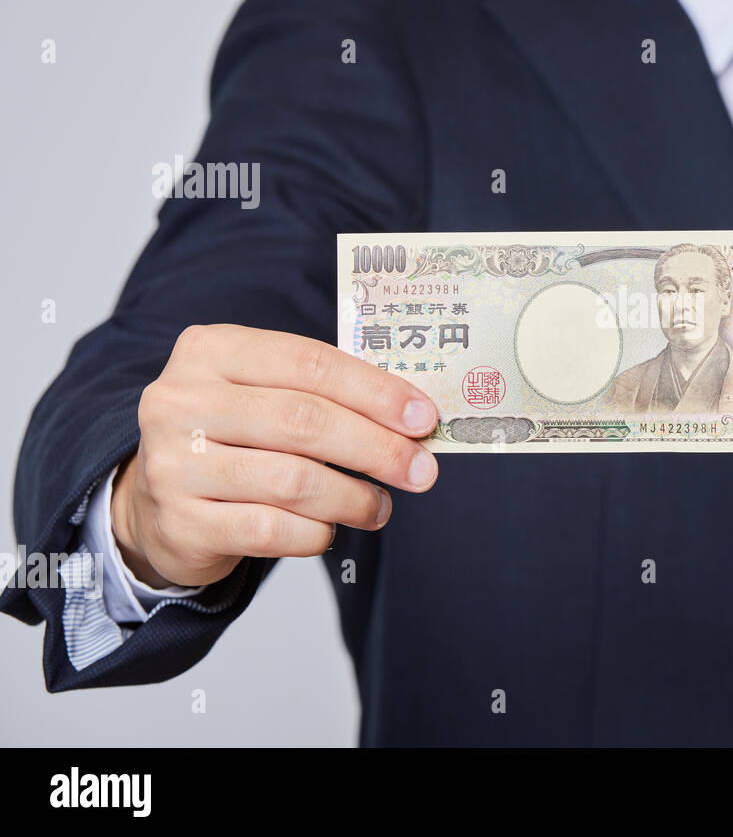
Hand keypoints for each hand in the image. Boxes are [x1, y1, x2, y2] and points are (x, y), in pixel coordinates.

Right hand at [110, 324, 438, 587]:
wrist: (158, 502)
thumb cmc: (235, 437)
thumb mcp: (268, 394)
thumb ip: (328, 395)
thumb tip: (413, 419)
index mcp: (211, 350)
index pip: (309, 363)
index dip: (376, 392)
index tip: (424, 418)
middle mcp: (181, 401)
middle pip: (304, 421)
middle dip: (376, 448)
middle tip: (420, 471)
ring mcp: (172, 464)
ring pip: (292, 481)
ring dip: (353, 498)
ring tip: (378, 507)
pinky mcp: (179, 523)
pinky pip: (270, 530)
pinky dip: (315, 532)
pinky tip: (330, 528)